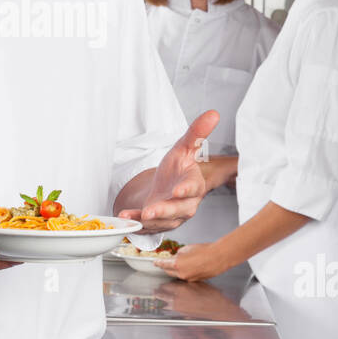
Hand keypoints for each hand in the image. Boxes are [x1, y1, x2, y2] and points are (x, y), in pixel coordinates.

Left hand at [117, 109, 219, 233]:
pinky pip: (147, 225)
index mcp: (194, 185)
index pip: (193, 188)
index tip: (178, 190)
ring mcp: (171, 216)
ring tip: (139, 215)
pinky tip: (124, 216)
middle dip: (165, 210)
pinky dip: (135, 221)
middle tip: (152, 210)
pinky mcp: (157, 223)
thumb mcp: (183, 149)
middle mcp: (186, 204)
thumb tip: (213, 113)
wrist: (166, 187)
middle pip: (178, 209)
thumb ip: (196, 133)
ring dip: (150, 219)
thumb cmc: (177, 169)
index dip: (186, 190)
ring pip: (163, 220)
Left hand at [152, 241, 222, 281]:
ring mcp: (188, 279)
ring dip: (176, 271)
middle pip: (168, 272)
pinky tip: (190, 267)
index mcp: (177, 264)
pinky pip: (186, 277)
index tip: (155, 262)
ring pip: (177, 275)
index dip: (158, 263)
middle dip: (166, 268)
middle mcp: (181, 274)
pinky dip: (185, 273)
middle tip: (164, 264)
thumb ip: (178, 254)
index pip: (163, 264)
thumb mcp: (187, 248)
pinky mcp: (195, 281)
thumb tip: (175, 257)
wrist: (219, 257)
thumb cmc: (205, 251)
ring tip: (181, 263)